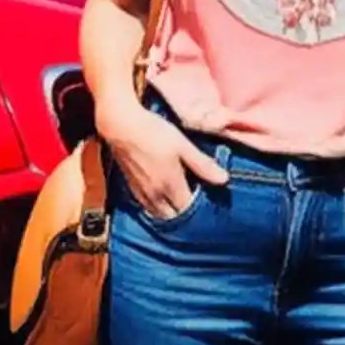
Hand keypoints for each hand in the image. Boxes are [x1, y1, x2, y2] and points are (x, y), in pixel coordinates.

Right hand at [95, 95, 227, 218]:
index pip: (189, 211)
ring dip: (171, 215)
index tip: (210, 205)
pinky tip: (164, 200)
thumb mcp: (183, 146)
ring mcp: (142, 193)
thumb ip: (203, 165)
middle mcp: (156, 195)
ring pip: (159, 215)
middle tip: (198, 208)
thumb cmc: (154, 132)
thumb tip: (224, 180)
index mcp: (171, 186)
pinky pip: (148, 208)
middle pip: (174, 218)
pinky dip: (158, 209)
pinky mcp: (132, 188)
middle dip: (186, 217)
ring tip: (182, 207)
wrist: (120, 125)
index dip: (201, 211)